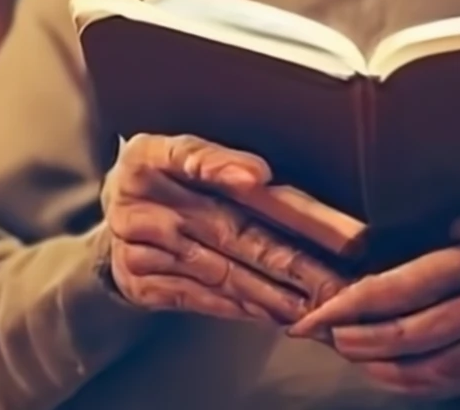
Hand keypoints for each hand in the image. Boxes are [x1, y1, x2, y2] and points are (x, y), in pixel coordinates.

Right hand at [102, 133, 346, 324]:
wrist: (114, 215)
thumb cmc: (164, 172)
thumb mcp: (178, 148)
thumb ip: (216, 157)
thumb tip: (264, 176)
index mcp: (152, 155)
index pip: (189, 156)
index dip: (223, 166)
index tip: (258, 177)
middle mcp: (144, 203)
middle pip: (228, 223)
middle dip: (291, 242)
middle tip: (345, 251)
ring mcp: (142, 249)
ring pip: (224, 268)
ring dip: (278, 284)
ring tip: (325, 292)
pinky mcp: (145, 285)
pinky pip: (203, 298)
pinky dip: (246, 305)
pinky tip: (281, 311)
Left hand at [288, 213, 459, 398]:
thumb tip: (456, 227)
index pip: (414, 284)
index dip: (364, 299)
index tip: (321, 307)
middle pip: (415, 329)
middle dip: (360, 335)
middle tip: (316, 331)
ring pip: (433, 361)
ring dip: (382, 361)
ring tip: (343, 351)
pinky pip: (458, 378)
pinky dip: (420, 383)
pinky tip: (391, 377)